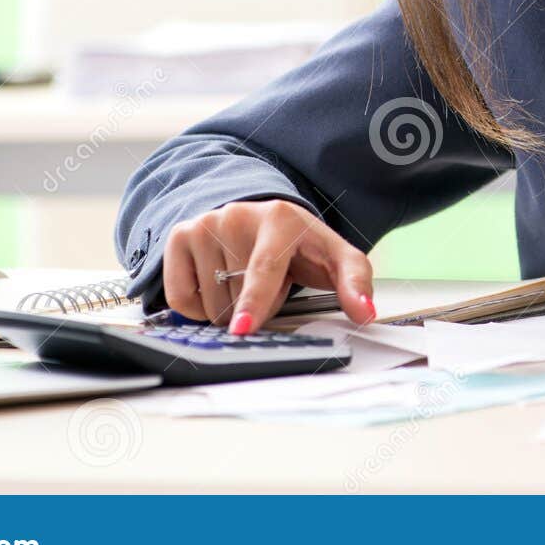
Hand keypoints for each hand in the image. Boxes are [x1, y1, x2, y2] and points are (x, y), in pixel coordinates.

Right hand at [162, 197, 375, 333]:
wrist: (266, 219)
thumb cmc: (303, 246)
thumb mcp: (336, 259)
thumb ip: (355, 283)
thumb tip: (365, 313)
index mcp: (280, 219)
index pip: (263, 269)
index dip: (254, 303)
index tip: (243, 329)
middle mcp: (236, 215)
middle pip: (236, 297)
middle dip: (254, 309)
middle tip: (269, 288)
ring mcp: (204, 223)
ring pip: (208, 301)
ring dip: (228, 308)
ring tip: (244, 282)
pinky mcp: (180, 236)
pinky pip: (181, 296)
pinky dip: (197, 306)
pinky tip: (217, 286)